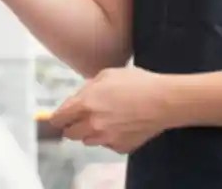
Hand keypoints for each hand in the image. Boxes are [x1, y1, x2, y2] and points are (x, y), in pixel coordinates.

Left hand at [49, 66, 174, 154]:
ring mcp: (106, 139)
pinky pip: (107, 145)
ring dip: (90, 132)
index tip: (58, 117)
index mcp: (86, 104)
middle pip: (70, 134)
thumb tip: (76, 99)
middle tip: (80, 119)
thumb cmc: (137, 83)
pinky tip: (120, 125)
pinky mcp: (120, 147)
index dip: (57, 117)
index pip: (59, 118)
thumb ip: (87, 88)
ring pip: (87, 141)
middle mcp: (93, 124)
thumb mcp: (107, 74)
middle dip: (72, 126)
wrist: (164, 101)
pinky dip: (108, 138)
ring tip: (104, 120)